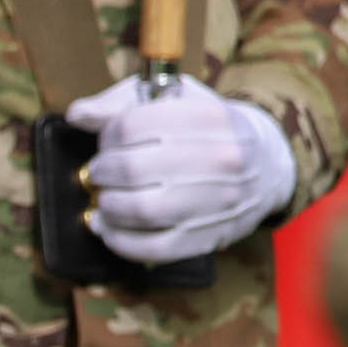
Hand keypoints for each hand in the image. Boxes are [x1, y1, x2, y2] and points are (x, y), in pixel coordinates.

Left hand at [65, 74, 295, 261]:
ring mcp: (220, 200)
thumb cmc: (211, 129)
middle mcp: (223, 157)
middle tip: (100, 172)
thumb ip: (124, 102)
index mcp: (212, 115)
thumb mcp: (179, 98)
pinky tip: (111, 228)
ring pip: (141, 210)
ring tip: (106, 198)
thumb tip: (78, 114)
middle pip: (132, 168)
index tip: (107, 141)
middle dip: (102, 172)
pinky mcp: (212, 236)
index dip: (106, 135)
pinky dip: (120, 241)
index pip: (133, 125)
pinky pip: (153, 248)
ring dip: (108, 206)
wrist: (269, 164)